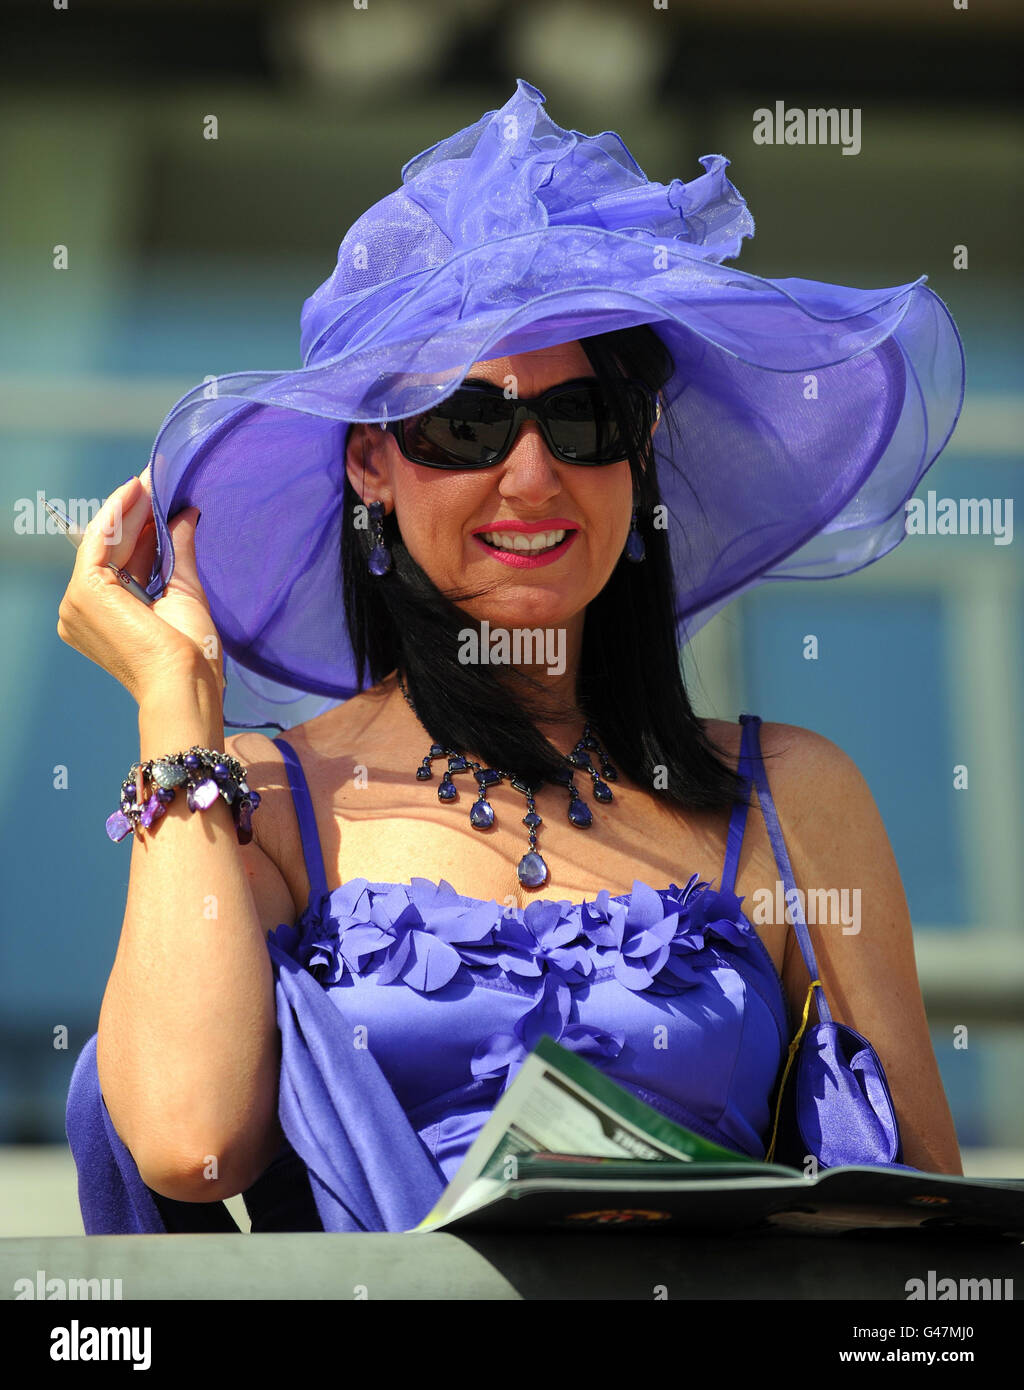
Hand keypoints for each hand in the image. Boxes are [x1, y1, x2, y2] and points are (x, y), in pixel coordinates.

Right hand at [57, 467, 224, 706]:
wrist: (185, 680)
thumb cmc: (190, 655)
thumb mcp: (185, 592)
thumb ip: (179, 551)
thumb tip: (187, 513)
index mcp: (105, 619)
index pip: (121, 562)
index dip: (141, 529)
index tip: (160, 500)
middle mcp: (82, 612)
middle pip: (112, 550)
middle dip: (136, 514)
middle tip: (157, 480)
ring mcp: (78, 603)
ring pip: (106, 542)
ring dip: (129, 508)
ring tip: (153, 479)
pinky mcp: (85, 592)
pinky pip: (100, 541)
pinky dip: (118, 513)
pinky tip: (136, 490)